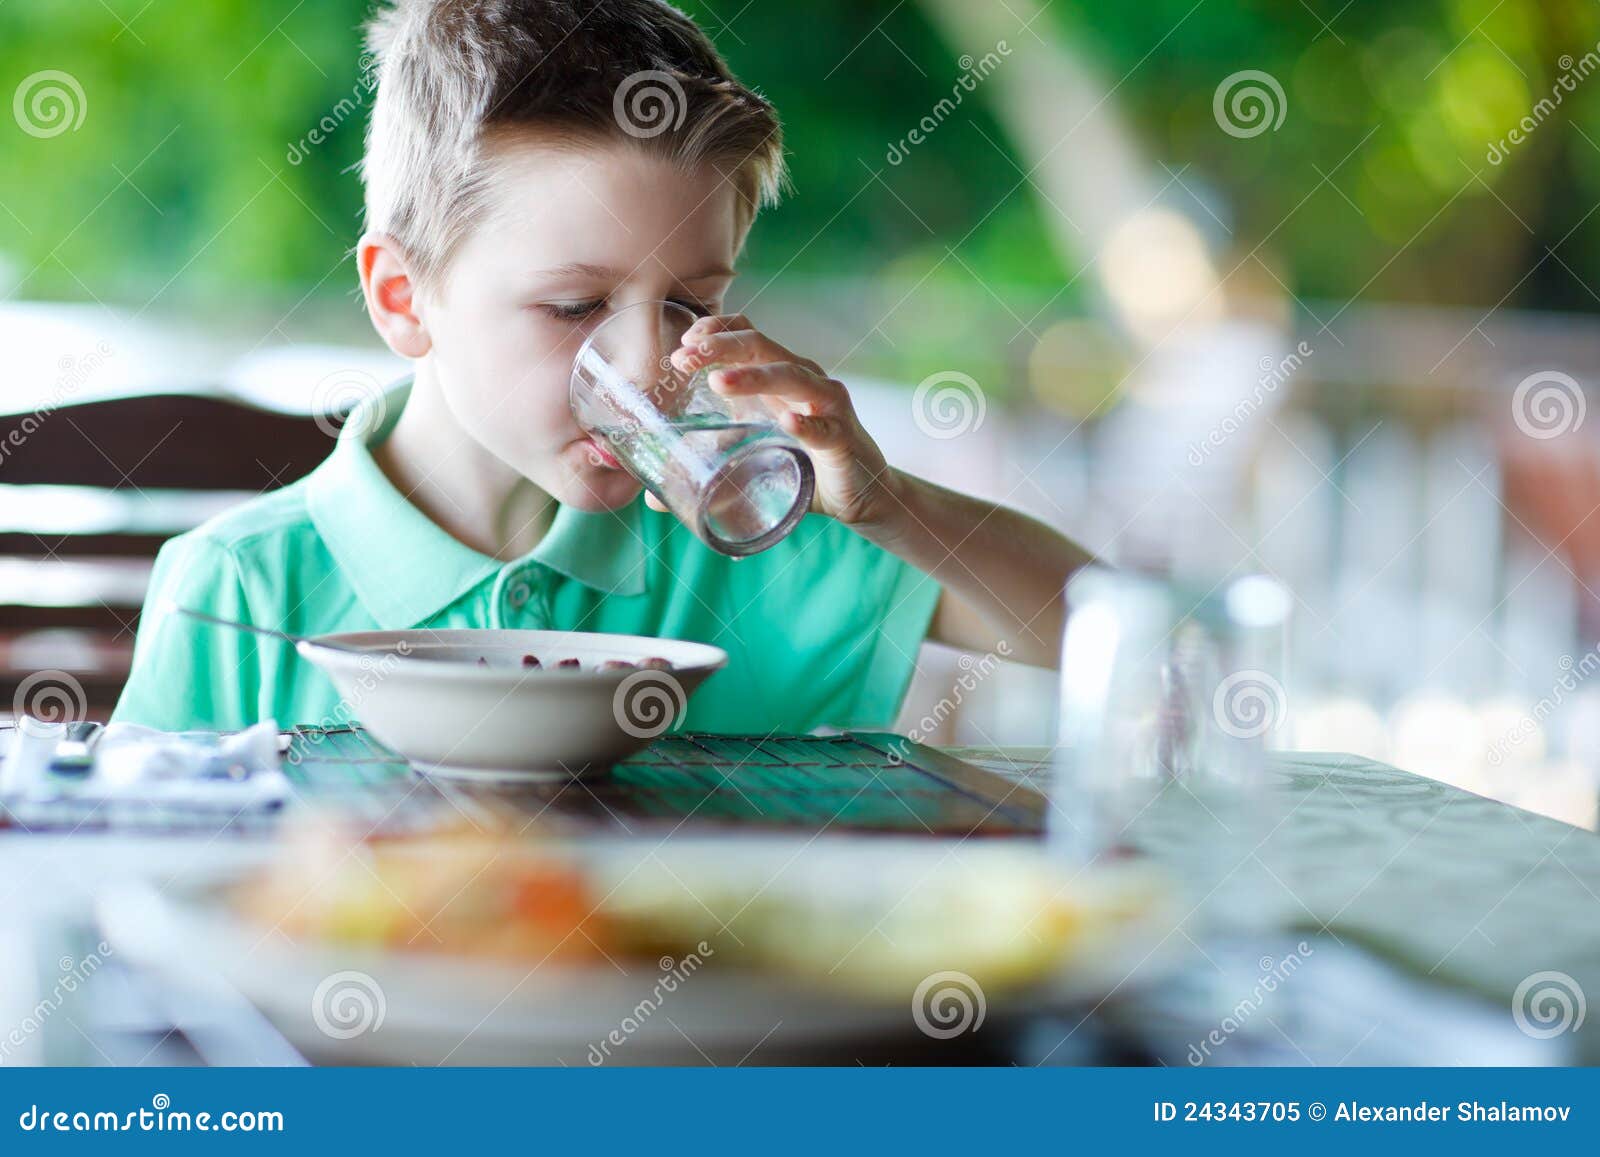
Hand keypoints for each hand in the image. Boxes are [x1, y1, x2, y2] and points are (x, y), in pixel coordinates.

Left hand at [654, 313, 900, 527]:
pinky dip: (806, 424)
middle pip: (762, 347)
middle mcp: (804, 379)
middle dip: (722, 347)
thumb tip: (651, 498)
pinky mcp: (844, 438)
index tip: (684, 345)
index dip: (716, 331)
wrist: (859, 496)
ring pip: (792, 377)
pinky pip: (825, 427)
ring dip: (754, 377)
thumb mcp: (749, 462)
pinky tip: (788, 424)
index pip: (748, 334)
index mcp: (778, 377)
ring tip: (719, 382)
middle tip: (686, 356)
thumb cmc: (803, 468)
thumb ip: (708, 470)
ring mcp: (827, 405)